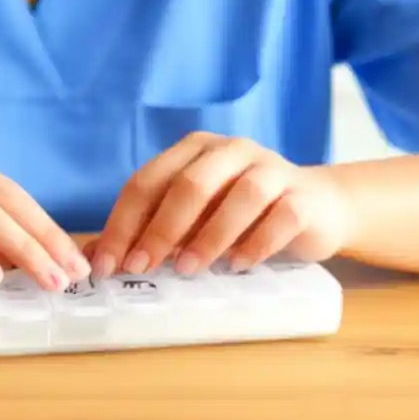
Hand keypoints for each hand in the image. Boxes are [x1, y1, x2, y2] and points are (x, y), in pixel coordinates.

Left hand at [90, 132, 354, 276]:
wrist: (320, 207)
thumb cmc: (243, 215)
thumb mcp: (195, 218)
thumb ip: (153, 229)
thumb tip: (98, 258)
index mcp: (194, 150)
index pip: (148, 181)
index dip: (124, 223)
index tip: (108, 265)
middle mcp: (231, 150)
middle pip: (189, 184)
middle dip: (160, 229)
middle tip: (142, 268)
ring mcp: (271, 169)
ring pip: (239, 196)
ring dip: (209, 236)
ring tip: (188, 269)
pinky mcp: (303, 195)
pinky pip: (280, 216)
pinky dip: (256, 243)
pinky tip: (238, 265)